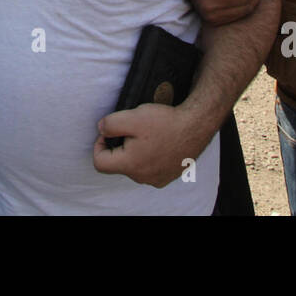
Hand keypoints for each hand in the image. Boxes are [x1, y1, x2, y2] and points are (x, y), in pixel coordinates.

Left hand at [92, 102, 212, 187]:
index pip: (100, 163)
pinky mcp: (168, 176)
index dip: (99, 145)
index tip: (109, 132)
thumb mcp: (132, 117)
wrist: (196, 125)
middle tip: (132, 129)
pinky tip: (158, 142)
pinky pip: (150, 168)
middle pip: (118, 165)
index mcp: (130, 165)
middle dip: (120, 147)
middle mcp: (142, 177)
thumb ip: (110, 124)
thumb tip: (101, 130)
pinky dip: (149, 156)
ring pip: (135, 166)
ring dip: (135, 151)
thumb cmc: (165, 122)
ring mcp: (157, 178)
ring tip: (147, 134)